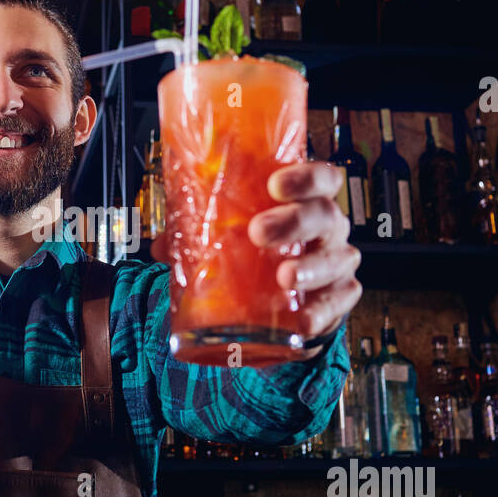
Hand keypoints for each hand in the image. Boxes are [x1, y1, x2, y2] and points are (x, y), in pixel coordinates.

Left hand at [151, 161, 360, 361]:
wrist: (292, 301)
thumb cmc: (265, 255)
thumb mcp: (236, 238)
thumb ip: (199, 237)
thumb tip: (158, 247)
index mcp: (306, 202)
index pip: (320, 177)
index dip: (304, 176)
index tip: (275, 184)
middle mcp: (328, 229)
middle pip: (324, 215)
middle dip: (293, 221)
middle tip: (259, 231)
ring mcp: (338, 263)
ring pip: (336, 259)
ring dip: (311, 267)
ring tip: (284, 277)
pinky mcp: (339, 298)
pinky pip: (339, 303)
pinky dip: (322, 312)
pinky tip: (302, 320)